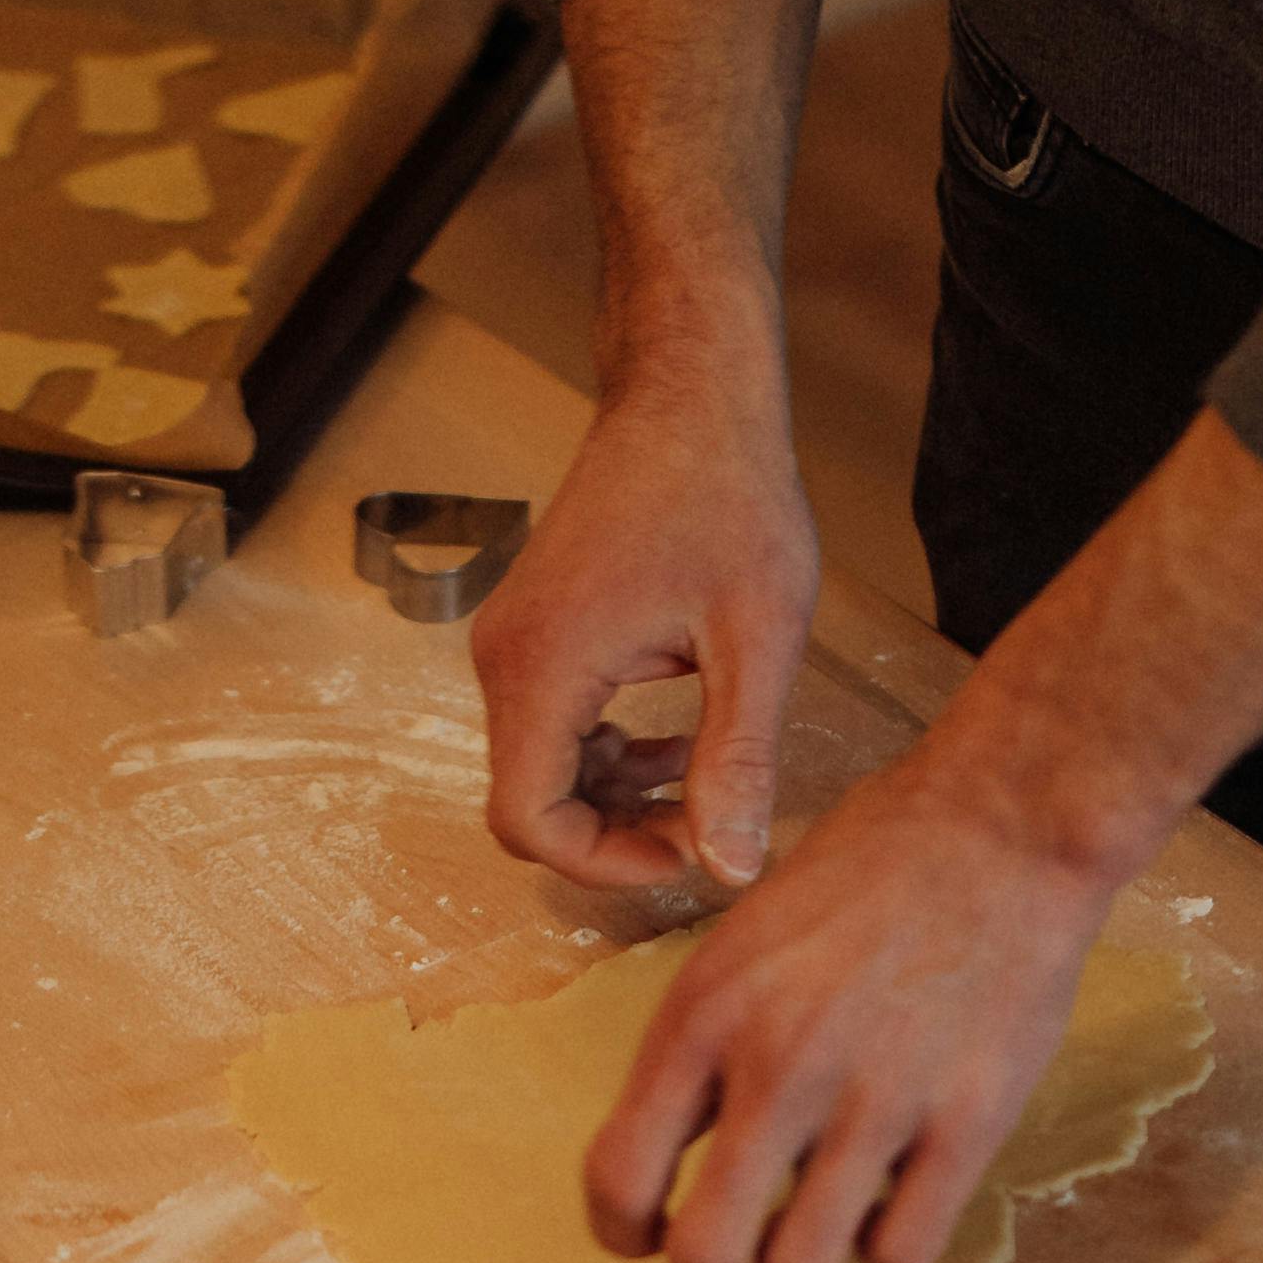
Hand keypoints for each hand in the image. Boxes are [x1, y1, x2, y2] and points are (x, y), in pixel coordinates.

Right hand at [476, 349, 820, 890]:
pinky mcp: (533, 630)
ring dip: (613, 797)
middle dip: (614, 836)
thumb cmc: (726, 494)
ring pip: (539, 769)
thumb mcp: (756, 641)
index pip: (530, 820)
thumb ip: (737, 761)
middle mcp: (506, 658)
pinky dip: (604, 754)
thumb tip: (733, 865)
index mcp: (546, 665)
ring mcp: (512, 642)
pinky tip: (677, 742)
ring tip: (700, 785)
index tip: (688, 854)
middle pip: (528, 803)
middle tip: (704, 828)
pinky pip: (548, 727)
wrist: (689, 397)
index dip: (605, 863)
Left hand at [588, 742, 1116, 1262]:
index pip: (618, 1176)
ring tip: (820, 1223)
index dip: (621, 1232)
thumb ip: (704, 1045)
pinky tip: (895, 1196)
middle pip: (703, 1255)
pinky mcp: (968, 1121)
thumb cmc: (868, 869)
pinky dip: (889, 1243)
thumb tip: (671, 1154)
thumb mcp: (743, 940)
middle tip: (731, 1257)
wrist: (1002, 825)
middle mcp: (778, 1066)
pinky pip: (901, 1249)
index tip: (644, 1238)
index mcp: (704, 1015)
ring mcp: (875, 1099)